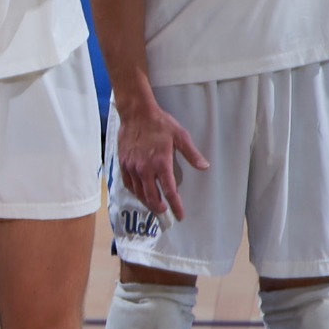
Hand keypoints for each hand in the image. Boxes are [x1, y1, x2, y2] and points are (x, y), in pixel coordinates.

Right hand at [115, 92, 208, 220]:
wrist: (136, 113)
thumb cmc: (159, 123)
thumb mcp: (180, 135)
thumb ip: (192, 153)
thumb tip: (204, 166)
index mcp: (161, 163)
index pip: (169, 192)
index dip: (176, 206)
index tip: (180, 216)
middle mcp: (145, 169)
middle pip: (152, 198)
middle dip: (160, 209)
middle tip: (166, 212)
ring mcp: (132, 167)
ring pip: (139, 193)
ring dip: (147, 202)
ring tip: (154, 206)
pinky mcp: (123, 164)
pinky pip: (128, 184)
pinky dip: (136, 192)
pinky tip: (140, 193)